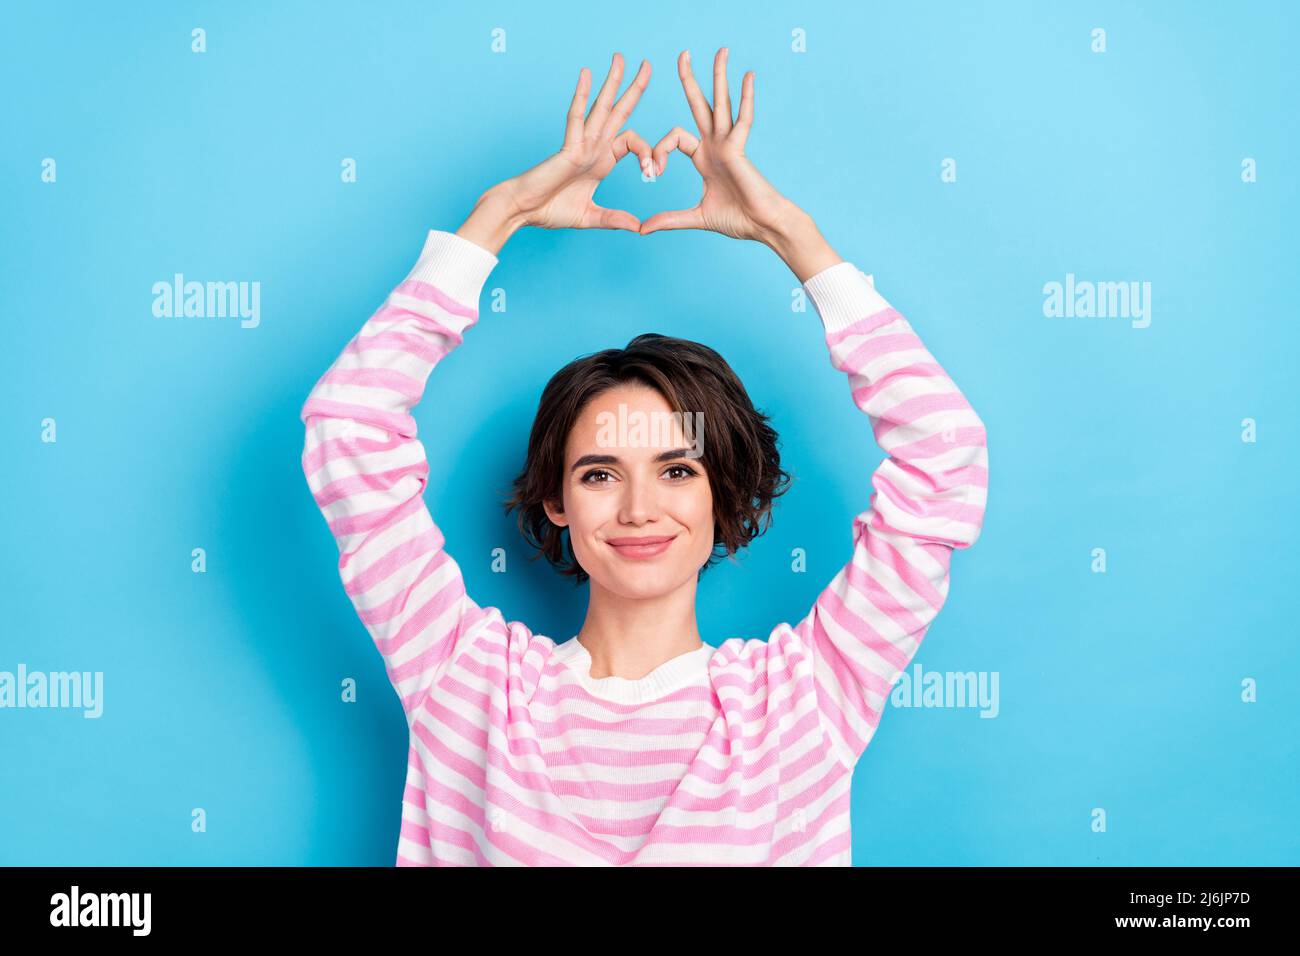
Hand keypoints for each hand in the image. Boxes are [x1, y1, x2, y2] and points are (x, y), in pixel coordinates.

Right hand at [458, 53, 654, 252]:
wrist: (523, 211)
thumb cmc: (549, 210)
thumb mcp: (590, 217)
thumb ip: (614, 219)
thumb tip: (638, 227)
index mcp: (602, 160)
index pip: (633, 143)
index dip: (648, 153)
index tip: (653, 172)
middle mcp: (593, 147)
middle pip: (618, 111)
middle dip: (634, 88)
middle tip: (647, 64)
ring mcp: (581, 144)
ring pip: (600, 107)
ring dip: (612, 82)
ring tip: (621, 58)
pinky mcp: (567, 148)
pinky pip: (576, 118)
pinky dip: (581, 96)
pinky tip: (586, 74)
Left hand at [639, 48, 798, 243]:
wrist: (762, 227)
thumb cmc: (738, 221)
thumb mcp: (694, 218)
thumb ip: (669, 219)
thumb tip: (642, 229)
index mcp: (703, 158)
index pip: (674, 139)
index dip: (658, 151)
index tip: (653, 172)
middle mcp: (715, 145)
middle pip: (700, 105)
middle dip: (691, 79)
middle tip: (683, 54)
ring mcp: (728, 144)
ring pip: (721, 103)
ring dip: (719, 76)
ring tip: (721, 50)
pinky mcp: (740, 149)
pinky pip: (743, 119)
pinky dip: (746, 97)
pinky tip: (747, 75)